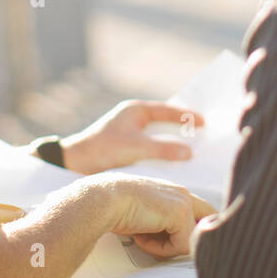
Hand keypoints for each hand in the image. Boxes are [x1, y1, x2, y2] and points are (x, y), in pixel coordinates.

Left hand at [60, 100, 205, 174]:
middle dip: (182, 130)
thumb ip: (162, 149)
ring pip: (158, 138)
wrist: (72, 166)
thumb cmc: (101, 150)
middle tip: (203, 137)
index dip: (186, 116)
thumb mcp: (135, 148)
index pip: (166, 110)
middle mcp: (133, 120)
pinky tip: (171, 167)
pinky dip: (162, 156)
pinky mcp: (127, 151)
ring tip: (192, 154)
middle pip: (164, 123)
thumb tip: (188, 152)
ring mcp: (130, 135)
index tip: (204, 122)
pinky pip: (151, 150)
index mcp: (135, 111)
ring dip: (172, 145)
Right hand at [94, 174, 216, 258]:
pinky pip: (180, 246)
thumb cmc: (116, 207)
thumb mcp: (144, 213)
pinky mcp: (180, 214)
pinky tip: (141, 238)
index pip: (198, 213)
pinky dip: (160, 249)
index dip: (190, 231)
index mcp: (173, 191)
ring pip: (190, 239)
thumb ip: (162, 222)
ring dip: (166, 246)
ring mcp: (184, 201)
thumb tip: (176, 242)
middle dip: (193, 238)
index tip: (167, 241)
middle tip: (168, 245)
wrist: (103, 200)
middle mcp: (182, 193)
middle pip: (209, 221)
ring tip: (142, 237)